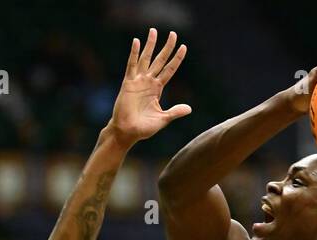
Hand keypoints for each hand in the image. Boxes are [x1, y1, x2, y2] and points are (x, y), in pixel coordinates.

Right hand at [107, 28, 190, 146]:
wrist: (127, 132)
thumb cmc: (143, 128)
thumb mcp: (163, 119)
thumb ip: (175, 112)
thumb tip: (189, 109)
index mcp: (157, 89)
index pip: (169, 70)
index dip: (176, 59)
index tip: (183, 47)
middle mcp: (148, 82)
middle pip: (160, 60)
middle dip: (167, 47)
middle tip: (173, 34)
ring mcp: (138, 81)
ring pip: (146, 59)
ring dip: (150, 45)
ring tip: (154, 31)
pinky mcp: (128, 83)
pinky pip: (131, 66)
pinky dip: (133, 54)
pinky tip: (136, 41)